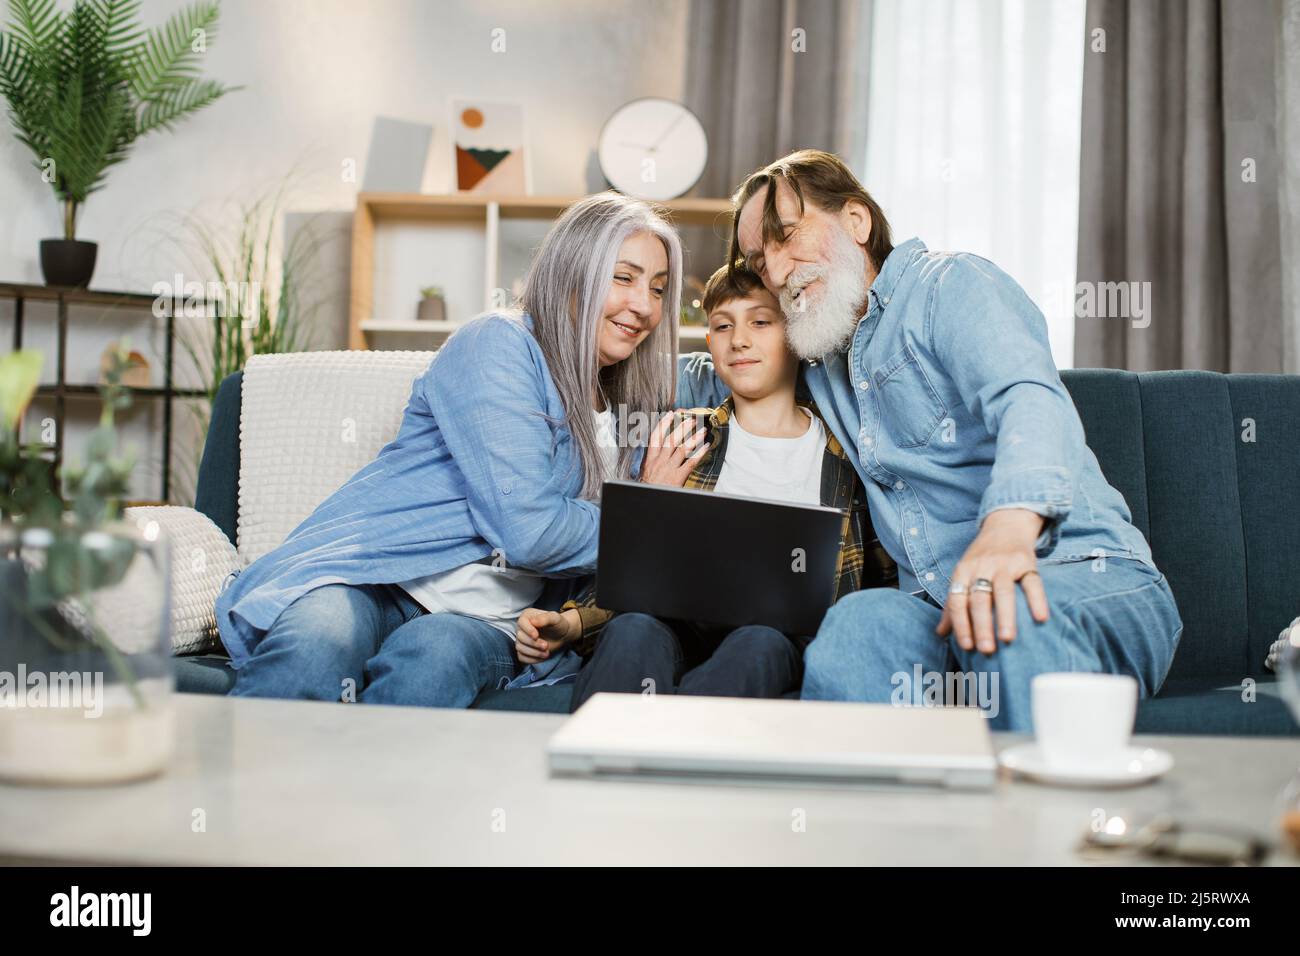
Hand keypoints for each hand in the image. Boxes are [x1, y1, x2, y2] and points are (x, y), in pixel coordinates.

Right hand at [514, 607, 580, 664]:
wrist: (561, 635)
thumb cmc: (558, 624)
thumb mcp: (555, 618)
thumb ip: (545, 618)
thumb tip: (533, 621)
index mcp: (527, 616)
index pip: (521, 623)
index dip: (528, 630)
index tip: (536, 636)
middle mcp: (521, 627)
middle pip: (520, 637)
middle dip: (533, 644)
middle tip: (546, 645)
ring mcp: (521, 639)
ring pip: (520, 648)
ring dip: (534, 652)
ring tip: (547, 653)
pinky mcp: (523, 650)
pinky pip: (521, 657)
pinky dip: (532, 659)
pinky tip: (542, 657)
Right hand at [639, 411, 707, 486]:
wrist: (648, 500)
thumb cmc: (647, 487)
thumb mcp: (646, 471)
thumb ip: (653, 458)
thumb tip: (658, 448)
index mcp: (650, 459)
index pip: (656, 437)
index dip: (663, 424)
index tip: (670, 414)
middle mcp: (659, 461)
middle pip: (671, 439)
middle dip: (682, 427)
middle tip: (691, 419)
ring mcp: (668, 468)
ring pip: (681, 449)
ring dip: (693, 438)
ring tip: (703, 430)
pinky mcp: (677, 477)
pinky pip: (690, 463)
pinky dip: (699, 454)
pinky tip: (706, 447)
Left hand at [936, 508, 1049, 653]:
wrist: (1005, 526)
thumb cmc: (981, 559)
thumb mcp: (963, 576)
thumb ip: (953, 605)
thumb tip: (940, 634)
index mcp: (962, 573)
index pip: (958, 601)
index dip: (960, 625)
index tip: (966, 647)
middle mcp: (981, 568)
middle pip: (979, 599)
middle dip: (981, 626)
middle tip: (985, 649)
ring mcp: (1004, 564)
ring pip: (1003, 592)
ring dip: (1005, 617)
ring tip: (1008, 639)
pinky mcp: (1026, 561)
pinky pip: (1033, 582)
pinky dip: (1037, 600)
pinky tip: (1040, 618)